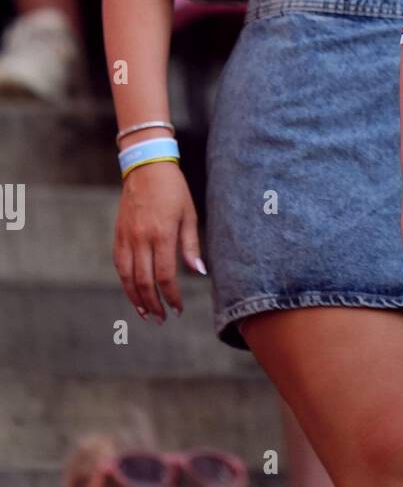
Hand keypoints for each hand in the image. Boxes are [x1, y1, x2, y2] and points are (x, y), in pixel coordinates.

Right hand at [113, 160, 202, 322]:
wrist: (146, 167)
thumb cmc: (174, 190)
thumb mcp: (189, 215)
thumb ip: (191, 246)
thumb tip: (199, 272)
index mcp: (162, 234)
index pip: (165, 276)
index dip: (172, 296)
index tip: (178, 308)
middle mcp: (141, 238)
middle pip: (144, 281)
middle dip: (154, 304)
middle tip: (162, 319)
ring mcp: (127, 237)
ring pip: (127, 276)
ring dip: (136, 298)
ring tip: (146, 313)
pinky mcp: (118, 234)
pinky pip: (119, 264)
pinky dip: (125, 281)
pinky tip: (133, 291)